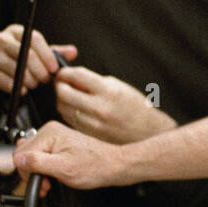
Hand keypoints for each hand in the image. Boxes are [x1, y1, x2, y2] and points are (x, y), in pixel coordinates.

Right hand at [0, 24, 76, 94]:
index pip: (34, 39)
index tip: (53, 68)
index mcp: (16, 31)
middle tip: (44, 79)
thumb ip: (53, 52)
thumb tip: (72, 52)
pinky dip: (17, 88)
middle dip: (40, 71)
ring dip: (30, 81)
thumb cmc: (14, 60)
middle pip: (27, 54)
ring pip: (18, 69)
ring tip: (32, 83)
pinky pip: (6, 81)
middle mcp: (1, 39)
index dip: (47, 55)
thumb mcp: (34, 53)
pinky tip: (22, 89)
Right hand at [14, 120, 127, 189]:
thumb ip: (38, 163)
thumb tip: (18, 160)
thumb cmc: (94, 166)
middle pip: (24, 155)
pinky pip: (40, 156)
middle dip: (32, 173)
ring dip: (37, 172)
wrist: (112, 166)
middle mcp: (50, 131)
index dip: (28, 173)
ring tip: (50, 181)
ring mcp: (54, 137)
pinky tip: (52, 174)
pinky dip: (43, 168)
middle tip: (47, 183)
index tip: (42, 182)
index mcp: (49, 133)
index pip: (21, 154)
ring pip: (31, 157)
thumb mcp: (63, 169)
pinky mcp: (58, 144)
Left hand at [54, 66, 176, 144]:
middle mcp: (100, 108)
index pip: (76, 76)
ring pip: (64, 108)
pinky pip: (69, 120)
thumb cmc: (135, 106)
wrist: (148, 132)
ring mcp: (94, 123)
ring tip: (68, 96)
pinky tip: (74, 108)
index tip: (63, 72)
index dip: (65, 72)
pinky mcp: (90, 134)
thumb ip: (94, 82)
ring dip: (61, 99)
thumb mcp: (119, 87)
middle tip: (61, 83)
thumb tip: (72, 78)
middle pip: (64, 93)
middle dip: (59, 85)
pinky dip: (68, 112)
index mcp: (109, 91)